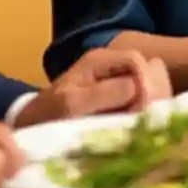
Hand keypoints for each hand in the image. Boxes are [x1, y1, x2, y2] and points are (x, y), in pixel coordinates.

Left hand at [15, 48, 171, 127]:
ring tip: (143, 125)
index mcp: (100, 59)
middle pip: (149, 71)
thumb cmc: (49, 114)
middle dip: (152, 94)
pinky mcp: (122, 100)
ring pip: (151, 86)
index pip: (137, 61)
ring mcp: (118, 82)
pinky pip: (145, 101)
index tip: (142, 110)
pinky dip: (147, 112)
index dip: (145, 83)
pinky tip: (141, 127)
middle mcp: (113, 66)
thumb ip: (104, 93)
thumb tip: (139, 88)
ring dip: (151, 105)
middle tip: (146, 119)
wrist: (35, 127)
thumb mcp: (71, 103)